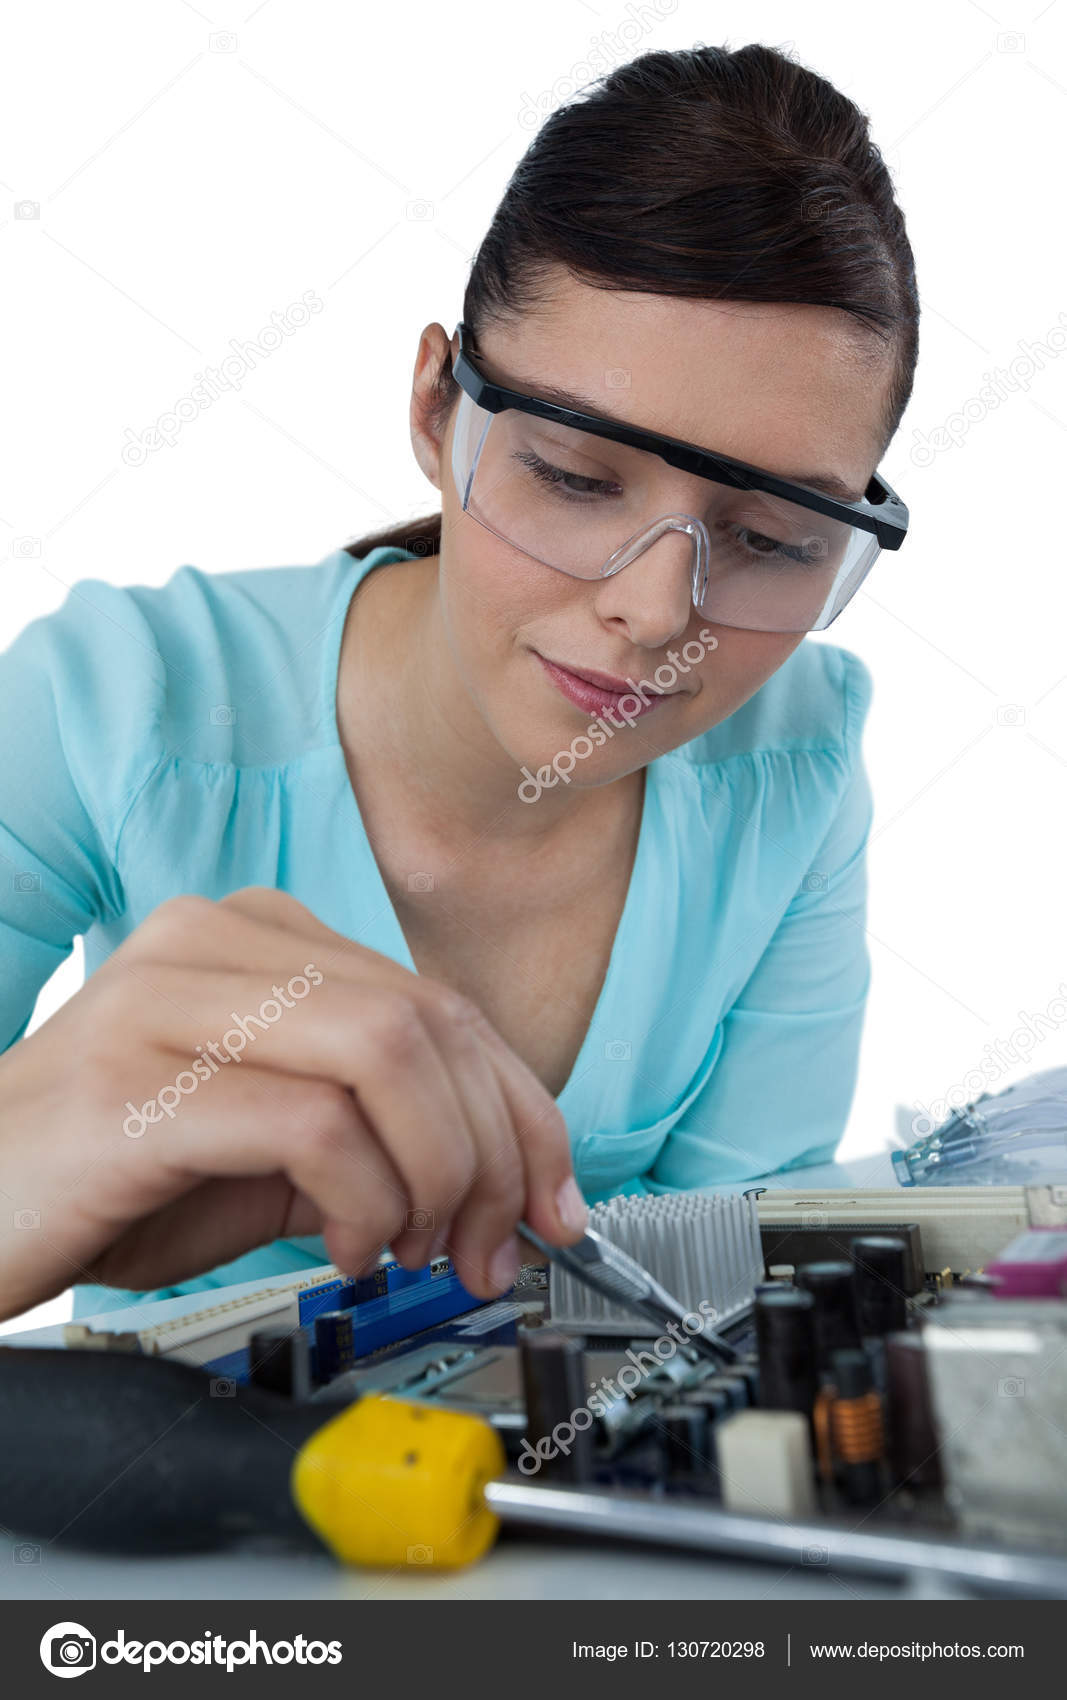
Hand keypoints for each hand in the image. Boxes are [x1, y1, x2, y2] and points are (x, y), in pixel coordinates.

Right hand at [0, 886, 586, 1320]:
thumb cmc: (106, 1178)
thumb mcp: (267, 1149)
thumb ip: (374, 1137)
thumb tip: (500, 1187)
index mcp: (254, 937)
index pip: (438, 1001)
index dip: (521, 1106)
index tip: (553, 1198)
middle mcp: (215, 943)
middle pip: (428, 1019)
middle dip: (495, 1152)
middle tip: (491, 1246)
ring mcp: (168, 1000)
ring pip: (387, 1052)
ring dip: (438, 1173)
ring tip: (413, 1247)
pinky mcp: (134, 1083)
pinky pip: (313, 1124)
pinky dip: (365, 1200)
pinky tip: (349, 1249)